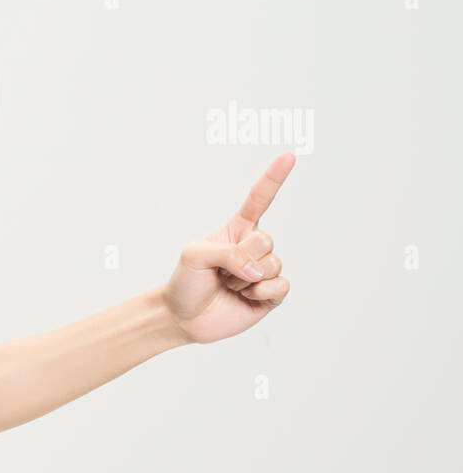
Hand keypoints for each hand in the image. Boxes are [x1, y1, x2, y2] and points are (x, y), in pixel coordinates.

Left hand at [163, 152, 295, 344]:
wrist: (183, 317)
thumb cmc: (186, 281)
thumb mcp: (194, 255)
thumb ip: (227, 253)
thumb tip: (259, 271)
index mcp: (236, 230)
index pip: (259, 200)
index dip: (274, 178)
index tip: (289, 155)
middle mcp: (253, 247)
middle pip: (266, 240)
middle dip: (241, 258)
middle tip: (221, 273)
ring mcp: (264, 270)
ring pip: (273, 264)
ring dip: (245, 279)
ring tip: (229, 286)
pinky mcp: (271, 294)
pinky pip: (281, 285)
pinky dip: (262, 292)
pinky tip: (247, 297)